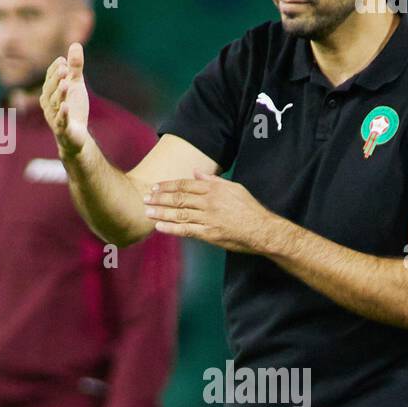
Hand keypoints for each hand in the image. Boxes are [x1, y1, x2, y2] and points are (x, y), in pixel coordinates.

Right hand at [41, 42, 89, 156]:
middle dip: (56, 79)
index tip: (63, 60)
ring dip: (60, 93)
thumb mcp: (76, 84)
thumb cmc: (73, 107)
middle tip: (64, 68)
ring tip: (66, 83)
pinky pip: (61, 120)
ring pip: (55, 104)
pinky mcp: (63, 128)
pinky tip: (66, 106)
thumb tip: (75, 44)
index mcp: (49, 92)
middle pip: (50, 89)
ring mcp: (54, 116)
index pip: (49, 78)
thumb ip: (75, 66)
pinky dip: (63, 114)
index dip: (55, 70)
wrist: (76, 135)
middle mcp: (48, 103)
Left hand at [143, 170, 279, 253]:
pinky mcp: (209, 234)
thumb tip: (196, 172)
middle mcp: (209, 202)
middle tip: (145, 198)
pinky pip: (186, 230)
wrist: (262, 230)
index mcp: (214, 189)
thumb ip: (213, 180)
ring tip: (147, 211)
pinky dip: (171, 228)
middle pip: (179, 198)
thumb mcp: (234, 188)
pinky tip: (159, 226)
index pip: (185, 185)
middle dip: (159, 198)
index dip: (168, 186)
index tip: (155, 186)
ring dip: (161, 212)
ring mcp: (208, 219)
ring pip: (179, 213)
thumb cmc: (249, 208)